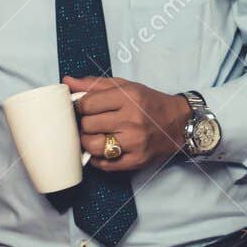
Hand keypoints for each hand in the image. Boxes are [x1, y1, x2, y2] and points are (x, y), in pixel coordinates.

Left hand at [66, 76, 191, 171]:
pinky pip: (105, 164)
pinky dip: (98, 159)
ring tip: (96, 137)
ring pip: (93, 146)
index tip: (85, 109)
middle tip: (92, 123)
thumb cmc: (149, 103)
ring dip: (89, 142)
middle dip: (85, 124)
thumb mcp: (125, 87)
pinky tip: (104, 150)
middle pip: (88, 125)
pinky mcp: (137, 160)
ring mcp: (135, 142)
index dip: (80, 107)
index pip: (87, 104)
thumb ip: (95, 84)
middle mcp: (132, 119)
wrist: (178, 123)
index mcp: (128, 97)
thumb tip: (67, 82)